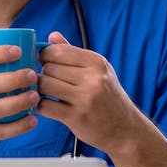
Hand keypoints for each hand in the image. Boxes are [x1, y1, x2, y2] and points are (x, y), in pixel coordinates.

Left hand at [37, 31, 138, 154]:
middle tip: (49, 81)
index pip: (58, 51)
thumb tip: (51, 35)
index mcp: (97, 62)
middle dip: (44, 74)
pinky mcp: (77, 117)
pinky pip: (45, 106)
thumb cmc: (108, 97)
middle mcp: (93, 78)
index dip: (45, 56)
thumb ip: (73, 53)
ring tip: (47, 93)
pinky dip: (41, 106)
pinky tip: (49, 106)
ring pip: (44, 84)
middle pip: (49, 67)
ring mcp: (85, 98)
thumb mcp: (98, 71)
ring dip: (40, 89)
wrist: (126, 130)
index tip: (45, 63)